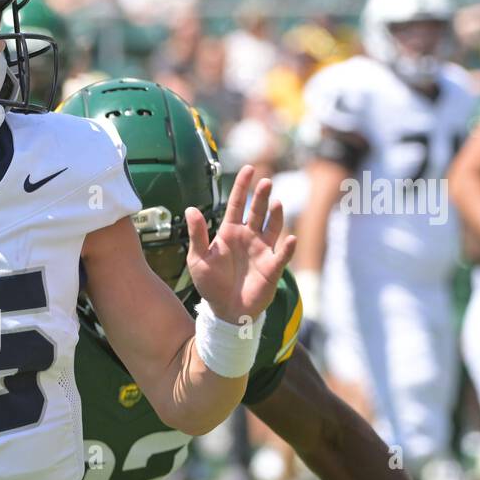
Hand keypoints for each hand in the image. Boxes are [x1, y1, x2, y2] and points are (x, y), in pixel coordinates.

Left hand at [186, 165, 296, 324]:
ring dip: (276, 215)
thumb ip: (197, 235)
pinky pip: (282, 255)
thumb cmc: (211, 284)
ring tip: (276, 203)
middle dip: (261, 196)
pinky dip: (287, 247)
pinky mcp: (272, 267)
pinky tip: (289, 239)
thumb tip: (190, 209)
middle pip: (257, 211)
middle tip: (266, 181)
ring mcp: (262, 250)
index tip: (248, 169)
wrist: (224, 310)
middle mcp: (249, 237)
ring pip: (272, 227)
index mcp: (230, 232)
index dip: (242, 186)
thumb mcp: (198, 259)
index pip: (237, 204)